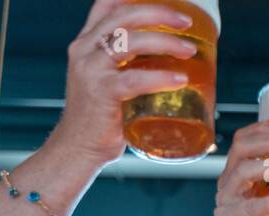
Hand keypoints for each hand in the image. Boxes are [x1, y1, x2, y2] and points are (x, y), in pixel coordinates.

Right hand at [48, 1, 200, 168]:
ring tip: (189, 51)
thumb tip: (176, 64)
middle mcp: (84, 49)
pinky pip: (133, 79)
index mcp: (87, 42)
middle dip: (158, 13)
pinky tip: (181, 80)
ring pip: (129, 41)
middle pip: (122, 15)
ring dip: (164, 42)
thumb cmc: (103, 117)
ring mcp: (90, 70)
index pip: (106, 5)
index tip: (166, 0)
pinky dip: (160, 78)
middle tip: (186, 23)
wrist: (78, 147)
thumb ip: (131, 67)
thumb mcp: (110, 81)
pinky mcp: (101, 93)